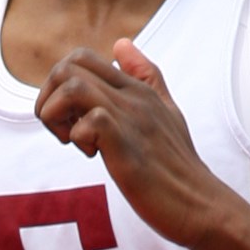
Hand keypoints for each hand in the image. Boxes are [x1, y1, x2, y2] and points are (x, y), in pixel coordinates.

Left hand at [34, 38, 240, 246]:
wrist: (200, 205)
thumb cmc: (177, 165)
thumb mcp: (165, 110)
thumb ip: (146, 76)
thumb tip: (122, 43)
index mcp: (138, 88)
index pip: (82, 57)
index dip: (60, 84)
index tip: (69, 117)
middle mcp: (134, 97)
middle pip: (69, 65)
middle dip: (49, 97)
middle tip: (62, 129)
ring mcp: (131, 119)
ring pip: (72, 86)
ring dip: (56, 114)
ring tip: (71, 140)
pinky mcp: (127, 146)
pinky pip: (90, 121)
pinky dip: (77, 137)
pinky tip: (93, 155)